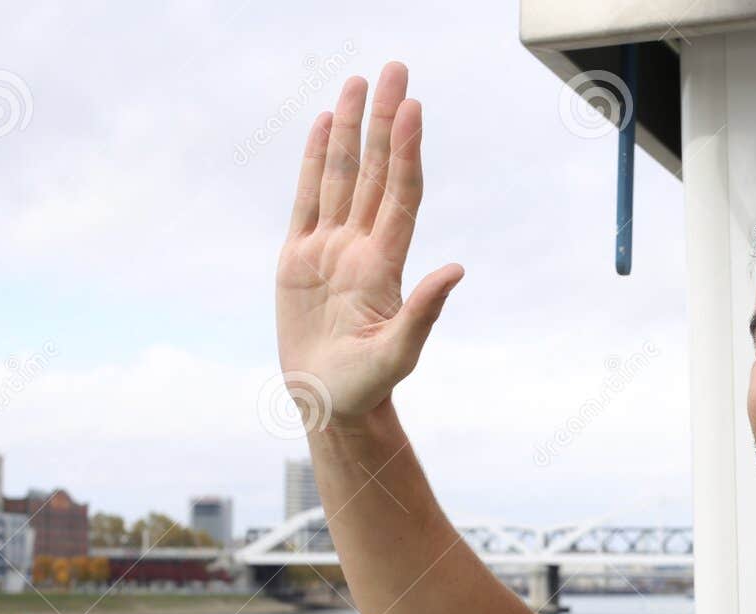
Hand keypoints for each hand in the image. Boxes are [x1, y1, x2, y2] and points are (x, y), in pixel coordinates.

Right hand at [276, 62, 462, 427]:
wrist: (331, 402)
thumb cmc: (366, 386)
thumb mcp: (398, 353)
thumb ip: (424, 312)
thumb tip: (456, 270)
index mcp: (385, 266)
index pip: (399, 195)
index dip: (405, 151)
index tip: (413, 108)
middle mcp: (361, 247)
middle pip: (373, 170)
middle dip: (384, 121)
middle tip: (395, 68)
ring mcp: (330, 248)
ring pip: (340, 175)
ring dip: (350, 129)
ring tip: (357, 82)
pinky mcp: (299, 256)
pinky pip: (307, 198)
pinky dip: (313, 160)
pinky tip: (323, 125)